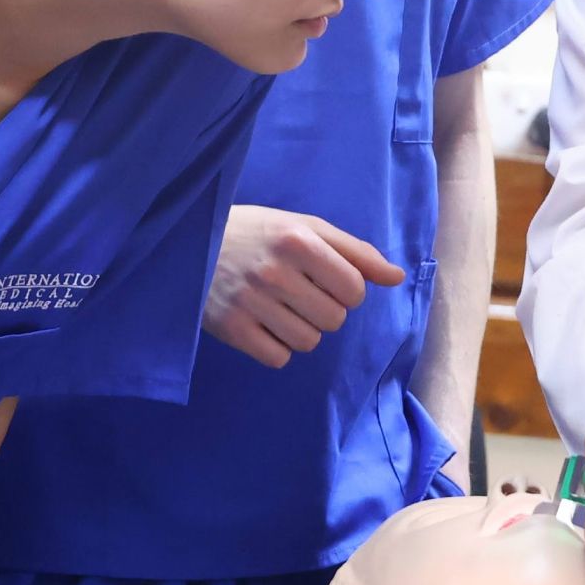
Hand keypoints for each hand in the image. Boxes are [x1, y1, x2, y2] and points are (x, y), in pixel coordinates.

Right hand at [204, 205, 403, 367]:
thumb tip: (397, 277)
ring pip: (309, 342)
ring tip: (281, 307)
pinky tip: (264, 323)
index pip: (355, 289)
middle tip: (299, 291)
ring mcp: (250, 301)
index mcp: (298, 239)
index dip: (348, 288)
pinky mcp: (230, 328)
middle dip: (325, 308)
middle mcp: (275, 270)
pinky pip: (278, 358)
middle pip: (335, 319)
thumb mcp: (307, 227)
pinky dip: (277, 346)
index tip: (326, 278)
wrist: (187, 241)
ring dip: (303, 329)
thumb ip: (355, 252)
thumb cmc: (258, 232)